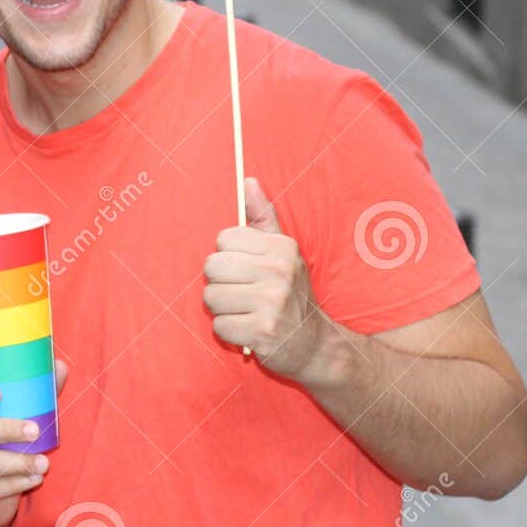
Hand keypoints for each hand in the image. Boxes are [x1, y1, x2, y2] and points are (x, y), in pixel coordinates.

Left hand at [203, 177, 336, 383]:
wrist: (315, 344)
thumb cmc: (290, 294)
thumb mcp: (283, 252)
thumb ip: (262, 218)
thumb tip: (247, 181)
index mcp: (281, 247)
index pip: (223, 239)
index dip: (228, 257)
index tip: (247, 270)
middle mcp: (278, 271)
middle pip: (211, 267)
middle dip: (220, 283)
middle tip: (243, 294)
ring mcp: (271, 302)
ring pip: (211, 297)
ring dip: (223, 309)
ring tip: (246, 311)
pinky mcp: (262, 331)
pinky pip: (219, 326)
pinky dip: (229, 331)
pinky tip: (249, 329)